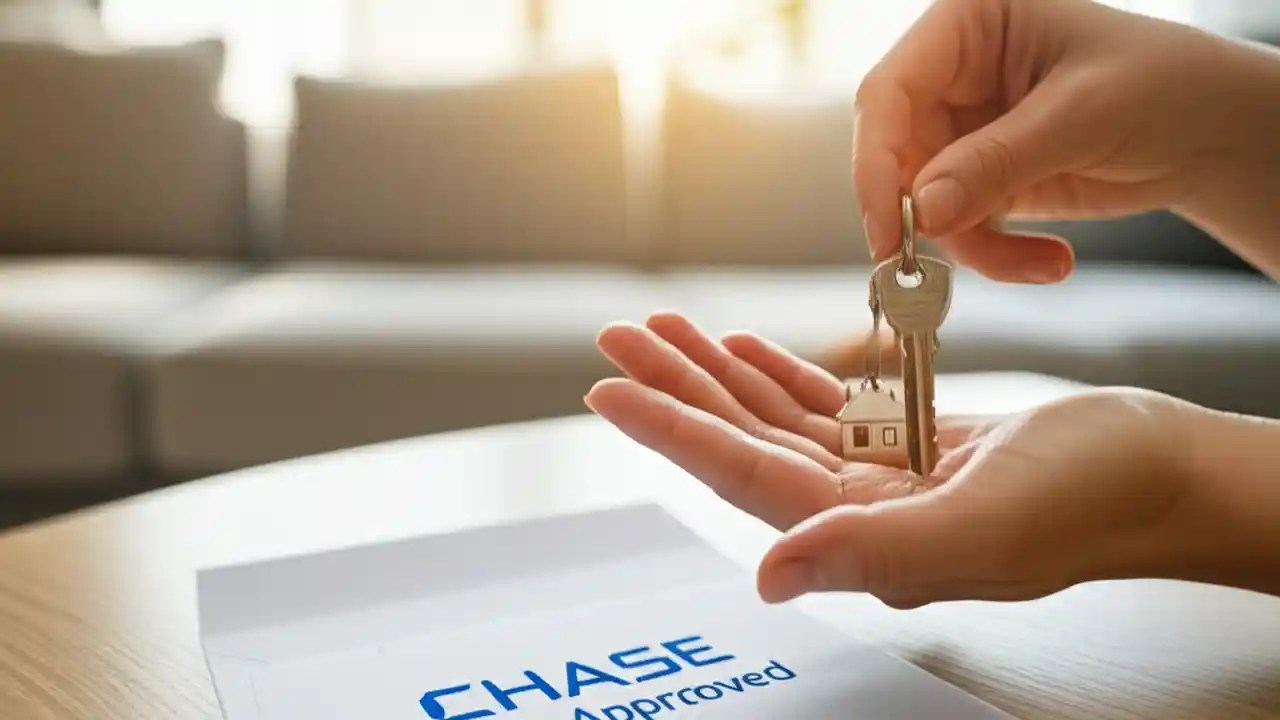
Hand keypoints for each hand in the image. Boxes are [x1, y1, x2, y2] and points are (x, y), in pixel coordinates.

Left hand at [586, 312, 1208, 607]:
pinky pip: (827, 406)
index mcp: (864, 534)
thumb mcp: (983, 527)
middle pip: (743, 439)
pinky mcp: (914, 445)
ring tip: (665, 328)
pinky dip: (782, 374)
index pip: (741, 473)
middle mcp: (861, 510)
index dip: (671, 428)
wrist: (1165, 473)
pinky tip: (747, 347)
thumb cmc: (1095, 500)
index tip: (611, 388)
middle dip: (677, 385)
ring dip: (719, 370)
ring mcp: (885, 477)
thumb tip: (772, 576)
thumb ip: (872, 552)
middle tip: (617, 336)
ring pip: (776, 416)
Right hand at [857, 0, 1279, 280]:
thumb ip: (996, 161)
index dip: (875, 161)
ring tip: (1043, 263)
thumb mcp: (1080, 115)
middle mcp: (953, 76)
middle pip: (896, 155)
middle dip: (926, 215)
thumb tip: (921, 211)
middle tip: (945, 263)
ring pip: (925, 204)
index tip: (887, 229)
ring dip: (974, 245)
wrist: (1215, 132)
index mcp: (966, 25)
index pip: (889, 93)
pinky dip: (997, 255)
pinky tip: (1051, 260)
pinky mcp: (983, 179)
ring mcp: (965, 131)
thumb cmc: (1164, 85)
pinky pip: (961, 228)